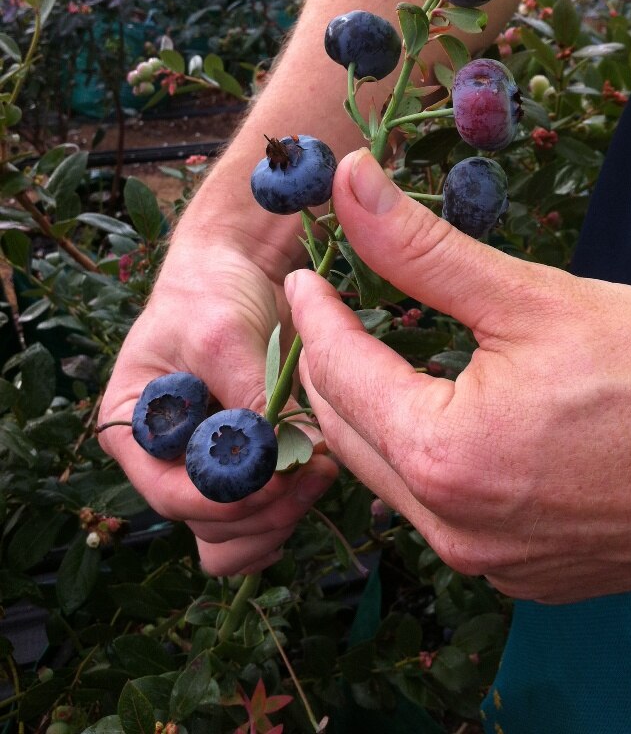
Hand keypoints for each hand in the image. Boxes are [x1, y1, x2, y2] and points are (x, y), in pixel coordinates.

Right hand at [99, 232, 336, 575]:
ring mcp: (210, 465)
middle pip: (206, 524)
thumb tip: (282, 456)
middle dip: (260, 511)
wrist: (240, 269)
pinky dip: (288, 510)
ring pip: (235, 533)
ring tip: (321, 472)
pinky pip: (261, 516)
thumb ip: (245, 395)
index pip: (170, 494)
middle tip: (313, 473)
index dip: (223, 499)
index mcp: (136, 430)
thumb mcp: (220, 336)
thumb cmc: (210, 293)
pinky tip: (316, 479)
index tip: (274, 479)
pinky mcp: (250, 463)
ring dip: (279, 517)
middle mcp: (167, 459)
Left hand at [286, 149, 630, 602]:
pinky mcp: (523, 575)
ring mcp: (489, 562)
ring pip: (390, 479)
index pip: (339, 372)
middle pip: (350, 433)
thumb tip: (349, 181)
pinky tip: (444, 420)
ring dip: (372, 415)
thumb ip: (421, 247)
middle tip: (327, 313)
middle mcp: (454, 528)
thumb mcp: (531, 296)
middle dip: (329, 366)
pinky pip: (442, 515)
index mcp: (444, 455)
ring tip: (374, 357)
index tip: (303, 277)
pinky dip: (425, 463)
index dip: (313, 316)